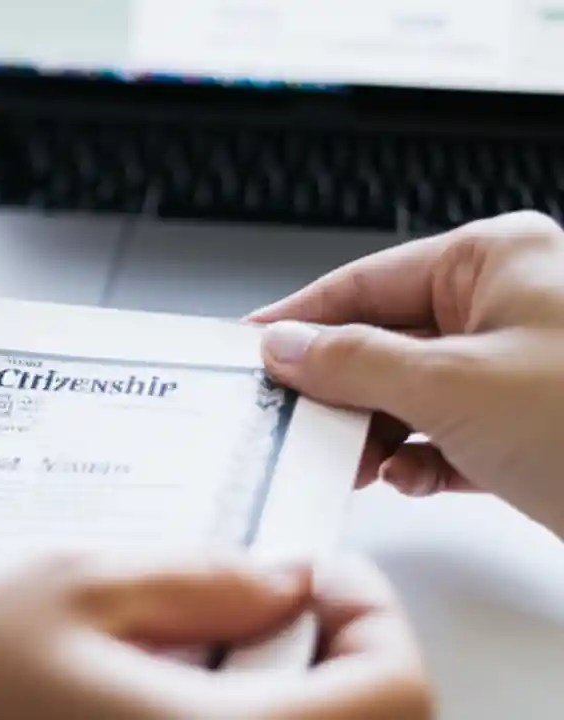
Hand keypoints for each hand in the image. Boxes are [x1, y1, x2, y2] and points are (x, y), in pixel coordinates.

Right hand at [0, 556, 431, 719]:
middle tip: (253, 600)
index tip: (314, 572)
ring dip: (272, 684)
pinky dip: (222, 714)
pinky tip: (154, 683)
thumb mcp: (66, 582)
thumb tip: (285, 580)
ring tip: (187, 638)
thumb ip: (198, 578)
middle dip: (326, 652)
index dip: (373, 617)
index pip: (392, 698)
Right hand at [251, 211, 563, 534]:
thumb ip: (354, 361)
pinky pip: (447, 431)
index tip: (249, 349)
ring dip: (376, 430)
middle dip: (339, 387)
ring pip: (410, 390)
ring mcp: (518, 366)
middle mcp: (506, 304)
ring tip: (350, 459)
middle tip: (289, 420)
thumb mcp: (452, 384)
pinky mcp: (528, 424)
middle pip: (383, 338)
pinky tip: (411, 476)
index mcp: (494, 261)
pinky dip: (421, 457)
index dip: (300, 319)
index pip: (366, 281)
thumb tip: (285, 347)